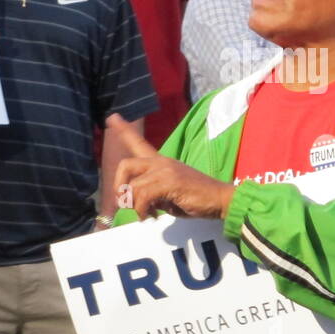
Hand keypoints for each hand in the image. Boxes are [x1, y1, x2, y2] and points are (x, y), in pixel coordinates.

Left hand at [108, 113, 234, 219]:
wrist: (221, 199)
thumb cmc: (196, 199)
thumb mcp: (168, 196)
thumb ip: (151, 195)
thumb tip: (135, 202)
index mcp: (161, 162)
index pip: (139, 143)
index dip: (124, 131)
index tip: (113, 117)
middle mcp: (161, 162)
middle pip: (126, 165)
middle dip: (119, 186)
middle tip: (124, 203)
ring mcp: (166, 170)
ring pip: (133, 187)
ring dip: (135, 206)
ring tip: (146, 215)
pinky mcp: (170, 181)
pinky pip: (143, 196)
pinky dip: (142, 210)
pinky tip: (151, 216)